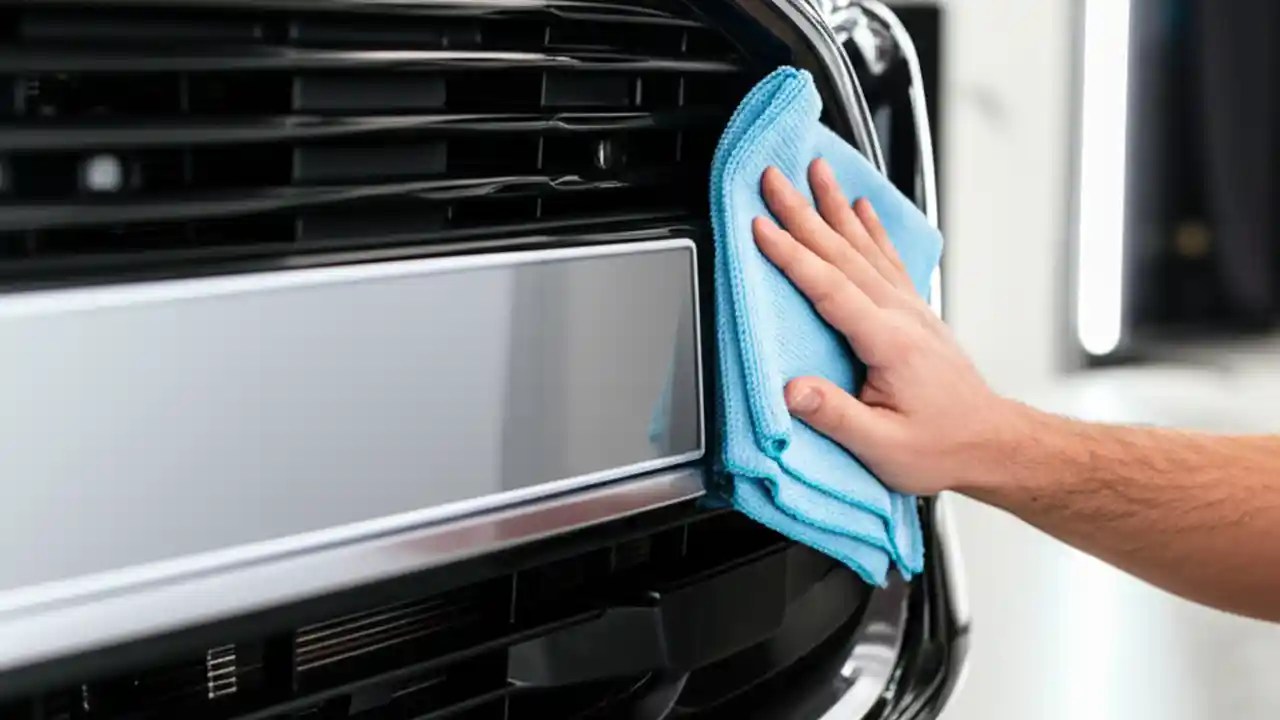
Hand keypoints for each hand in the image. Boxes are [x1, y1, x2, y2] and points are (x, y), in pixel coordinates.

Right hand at [753, 159, 1025, 495]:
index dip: (791, 255)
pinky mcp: (914, 315)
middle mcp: (901, 316)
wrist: (993, 445)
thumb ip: (834, 415)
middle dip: (803, 210)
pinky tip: (860, 209)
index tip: (761, 226)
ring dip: (835, 206)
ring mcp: (910, 311)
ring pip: (864, 246)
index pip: (830, 287)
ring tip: (816, 170)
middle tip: (774, 177)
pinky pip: (886, 259)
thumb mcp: (883, 446)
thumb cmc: (942, 448)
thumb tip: (790, 391)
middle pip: (842, 252)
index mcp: (888, 342)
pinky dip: (870, 228)